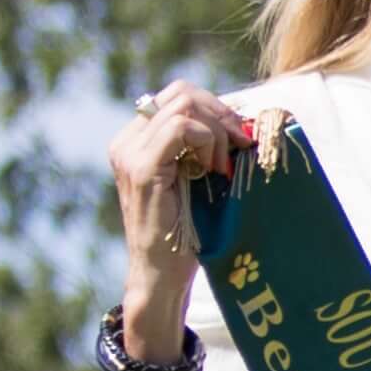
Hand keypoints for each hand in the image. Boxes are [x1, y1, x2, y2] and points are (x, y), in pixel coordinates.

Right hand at [106, 86, 259, 357]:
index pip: (180, 97)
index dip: (217, 109)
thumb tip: (243, 120)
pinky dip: (207, 141)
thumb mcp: (197, 181)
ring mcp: (130, 153)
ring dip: (217, 129)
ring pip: (183, 105)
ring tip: (225, 165)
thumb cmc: (187, 235)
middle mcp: (127, 141)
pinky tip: (215, 170)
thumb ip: (204, 149)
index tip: (241, 139)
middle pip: (182, 93)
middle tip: (242, 146)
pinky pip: (180, 128)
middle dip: (222, 113)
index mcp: (137, 140)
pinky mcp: (141, 169)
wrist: (162, 277)